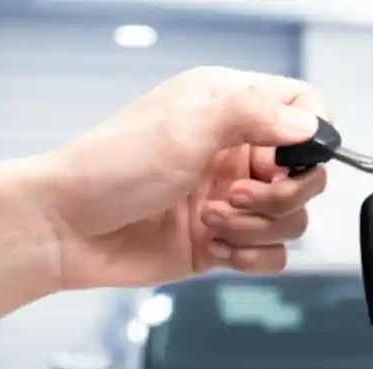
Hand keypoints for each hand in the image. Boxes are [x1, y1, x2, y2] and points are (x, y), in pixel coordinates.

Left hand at [2, 66, 328, 290]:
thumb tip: (308, 122)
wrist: (64, 231)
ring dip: (257, 227)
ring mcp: (230, 198)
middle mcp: (234, 150)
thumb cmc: (107, 171)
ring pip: (292, 219)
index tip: (277, 161)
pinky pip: (271, 256)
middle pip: (306, 174)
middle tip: (234, 196)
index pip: (304, 108)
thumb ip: (252, 116)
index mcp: (228, 106)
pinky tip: (214, 248)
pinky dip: (251, 257)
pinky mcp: (222, 241)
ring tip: (209, 222)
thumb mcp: (184, 129)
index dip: (307, 139)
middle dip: (279, 195)